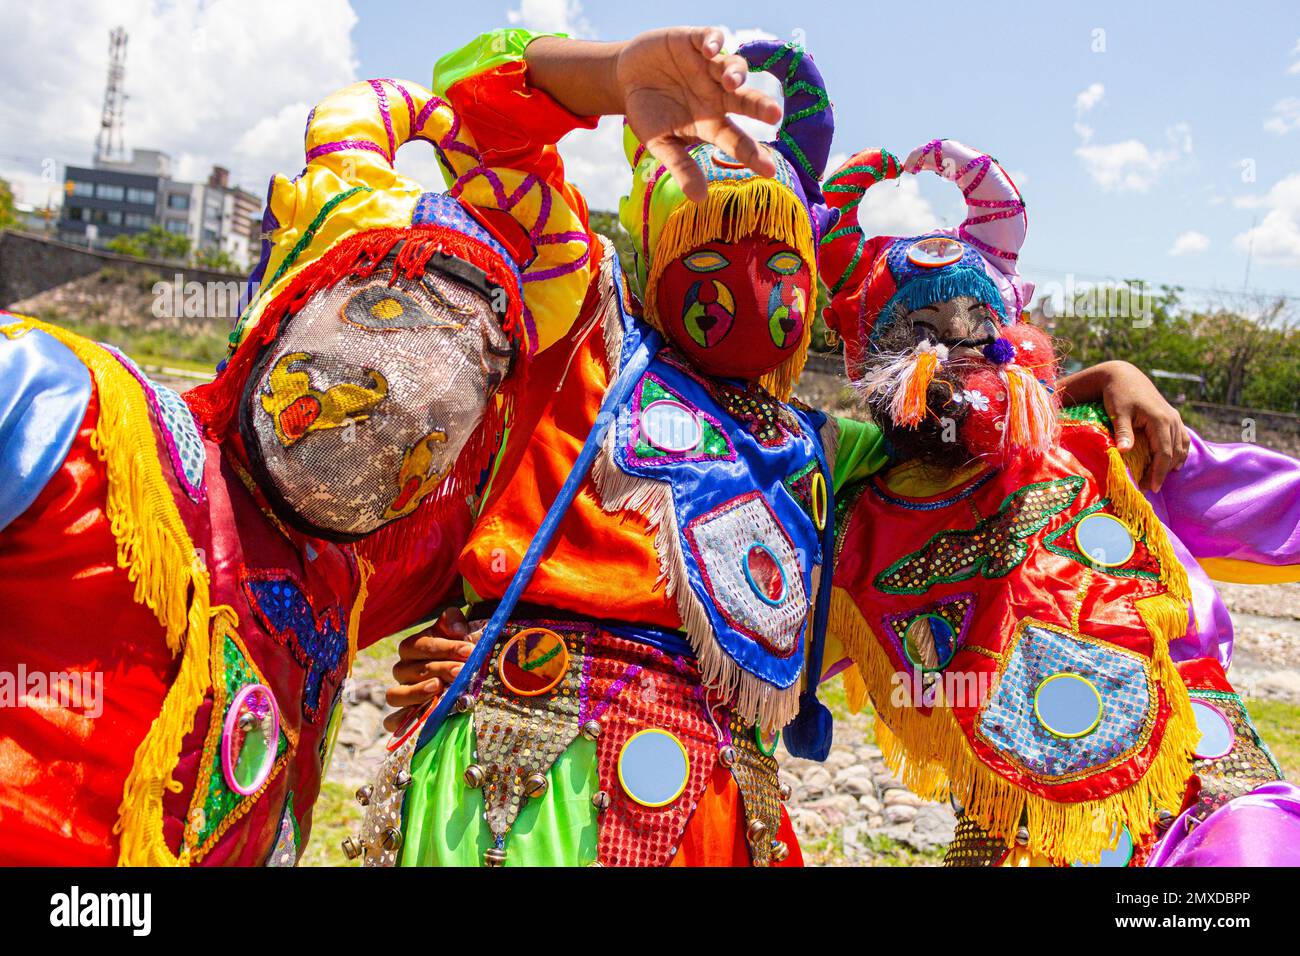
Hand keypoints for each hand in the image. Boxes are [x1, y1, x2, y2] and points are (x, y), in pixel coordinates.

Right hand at [382, 607, 478, 733]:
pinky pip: (392, 721)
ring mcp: (402, 693)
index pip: (420, 645)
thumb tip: (455, 628)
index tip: (469, 649)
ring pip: (396, 694)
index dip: (444, 647)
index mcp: (412, 647)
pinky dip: (402, 721)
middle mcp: (403, 670)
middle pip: (413, 670)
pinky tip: (423, 717)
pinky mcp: (404, 716)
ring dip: (417, 692)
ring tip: (439, 688)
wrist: (467, 671)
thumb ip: (455, 622)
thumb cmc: (461, 649)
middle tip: (462, 671)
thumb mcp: (460, 632)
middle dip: (440, 669)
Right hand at [615, 27, 780, 201]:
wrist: (627, 78)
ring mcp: (708, 68)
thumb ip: (681, 167)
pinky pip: (710, 37)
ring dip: (735, 72)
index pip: (737, 140)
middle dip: (761, 106)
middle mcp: (718, 95)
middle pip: (746, 101)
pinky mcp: (695, 42)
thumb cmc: (649, 114)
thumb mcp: (660, 143)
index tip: (769, 171)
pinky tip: (710, 49)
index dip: (753, 154)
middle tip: (774, 114)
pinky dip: (713, 41)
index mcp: (712, 123)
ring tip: (731, 81)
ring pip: (733, 67)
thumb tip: (699, 199)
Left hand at [1097, 360, 1190, 491]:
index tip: (1150, 488)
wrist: (1124, 376)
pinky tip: (1173, 465)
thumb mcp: (1118, 412)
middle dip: (1162, 473)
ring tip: (1156, 480)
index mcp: (1160, 420)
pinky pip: (1181, 439)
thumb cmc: (1117, 394)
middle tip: (1147, 488)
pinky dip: (1179, 453)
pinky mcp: (1172, 417)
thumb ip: (1123, 431)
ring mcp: (1174, 418)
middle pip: (1173, 453)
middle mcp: (1172, 420)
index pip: (1164, 453)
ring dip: (1171, 465)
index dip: (1158, 472)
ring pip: (1180, 447)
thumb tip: (1123, 451)